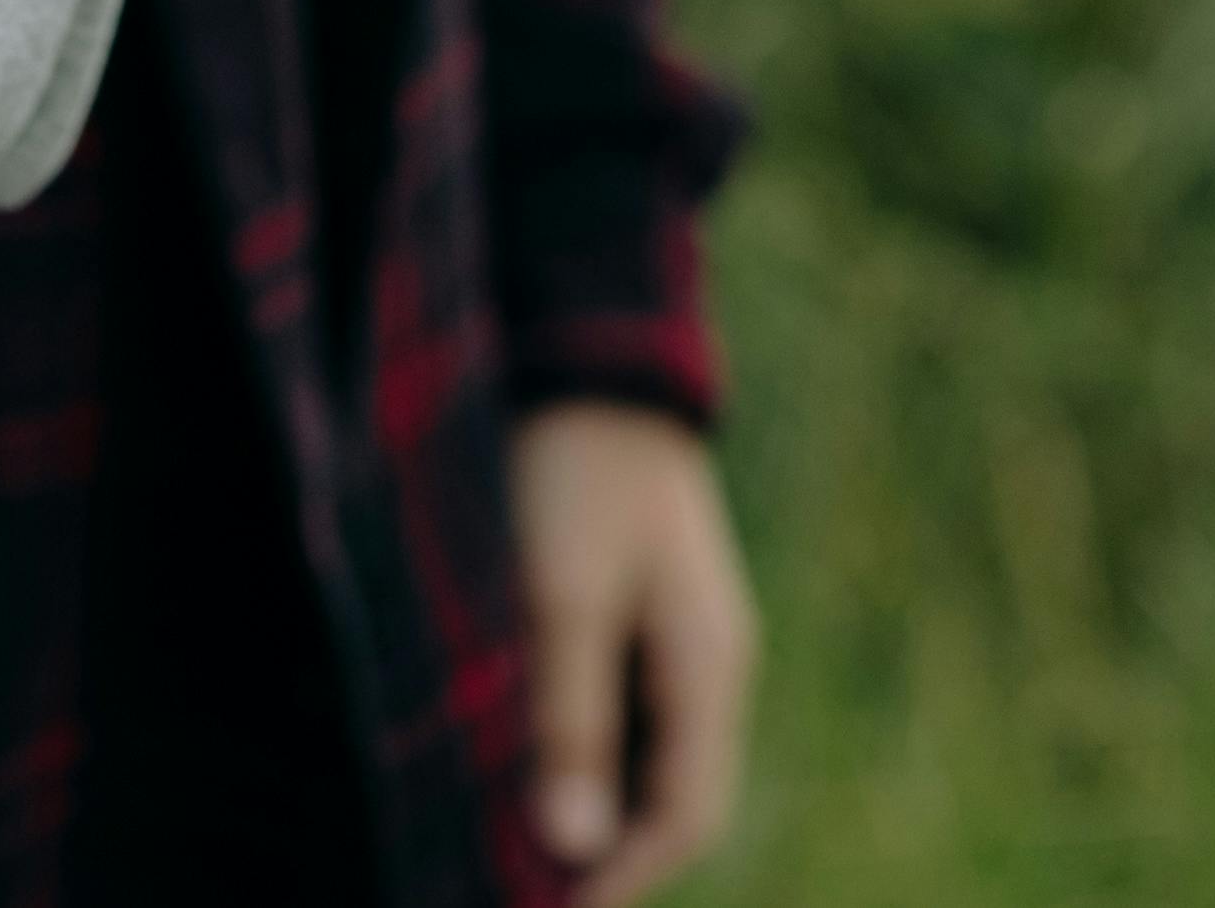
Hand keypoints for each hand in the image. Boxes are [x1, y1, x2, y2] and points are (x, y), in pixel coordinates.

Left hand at [514, 402, 758, 906]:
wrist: (592, 362)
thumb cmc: (575, 474)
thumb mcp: (563, 598)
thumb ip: (570, 722)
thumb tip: (573, 845)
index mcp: (708, 667)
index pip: (684, 817)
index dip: (620, 878)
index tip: (545, 906)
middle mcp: (707, 664)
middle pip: (672, 799)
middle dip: (605, 855)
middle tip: (515, 884)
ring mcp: (680, 638)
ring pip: (647, 759)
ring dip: (591, 806)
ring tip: (506, 838)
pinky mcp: (643, 612)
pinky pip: (626, 712)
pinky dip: (582, 752)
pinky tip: (521, 761)